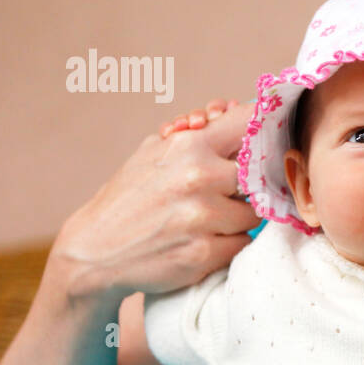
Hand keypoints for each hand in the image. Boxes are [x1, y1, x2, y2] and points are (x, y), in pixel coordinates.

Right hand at [53, 103, 259, 303]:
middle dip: (247, 184)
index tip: (270, 138)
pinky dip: (228, 244)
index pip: (249, 124)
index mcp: (188, 146)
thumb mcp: (153, 152)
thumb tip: (240, 111)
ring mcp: (202, 217)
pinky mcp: (204, 254)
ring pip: (254, 213)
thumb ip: (197, 134)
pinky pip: (242, 243)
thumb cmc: (129, 198)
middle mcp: (198, 178)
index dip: (265, 130)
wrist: (93, 251)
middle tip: (229, 192)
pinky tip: (201, 240)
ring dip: (237, 217)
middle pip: (258, 175)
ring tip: (207, 219)